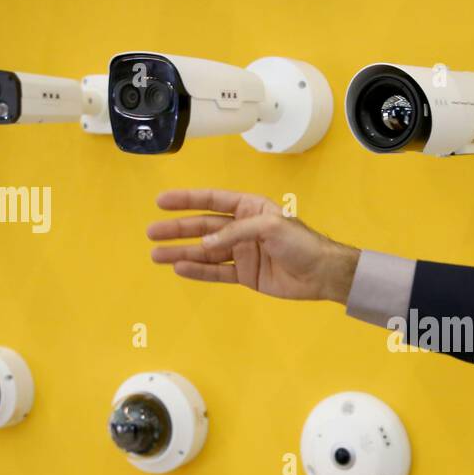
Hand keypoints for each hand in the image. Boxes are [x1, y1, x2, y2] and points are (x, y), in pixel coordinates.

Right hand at [147, 189, 360, 302]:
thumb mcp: (270, 227)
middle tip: (151, 232)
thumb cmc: (302, 243)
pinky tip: (179, 268)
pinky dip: (198, 271)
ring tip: (156, 255)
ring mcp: (243, 252)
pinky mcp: (246, 274)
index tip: (162, 202)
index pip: (212, 200)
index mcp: (250, 208)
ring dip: (181, 251)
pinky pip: (217, 272)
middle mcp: (242, 228)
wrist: (322, 273)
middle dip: (177, 229)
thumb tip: (205, 246)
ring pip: (205, 251)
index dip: (187, 200)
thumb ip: (236, 233)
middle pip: (203, 227)